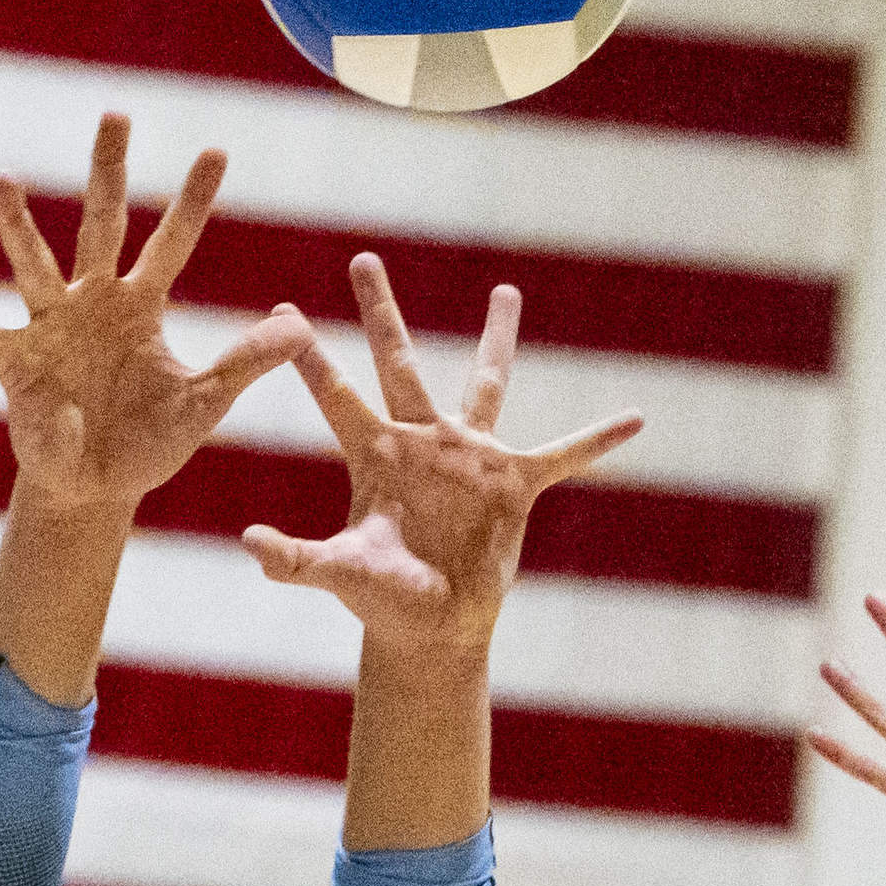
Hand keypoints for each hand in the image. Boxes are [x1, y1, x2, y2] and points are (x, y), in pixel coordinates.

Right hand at [0, 114, 310, 513]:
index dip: (194, 202)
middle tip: (116, 113)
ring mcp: (49, 326)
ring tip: (3, 178)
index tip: (216, 150)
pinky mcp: (13, 364)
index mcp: (140, 305)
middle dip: (109, 173)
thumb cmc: (149, 440)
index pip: (173, 243)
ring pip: (34, 265)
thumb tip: (300, 324)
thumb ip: (246, 362)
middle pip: (102, 225)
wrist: (94, 484)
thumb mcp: (205, 404)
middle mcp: (92, 300)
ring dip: (18, 225)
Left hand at [239, 255, 640, 670]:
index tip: (281, 312)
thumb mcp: (339, 574)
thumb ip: (296, 559)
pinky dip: (597, 440)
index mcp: (375, 455)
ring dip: (496, 337)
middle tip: (361, 258)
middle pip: (398, 361)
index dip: (309, 357)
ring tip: (505, 289)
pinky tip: (635, 419)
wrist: (434, 627)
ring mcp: (469, 457)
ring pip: (485, 383)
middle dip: (379, 311)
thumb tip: (250, 543)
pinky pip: (563, 456)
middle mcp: (420, 441)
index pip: (336, 396)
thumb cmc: (382, 600)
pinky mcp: (513, 483)